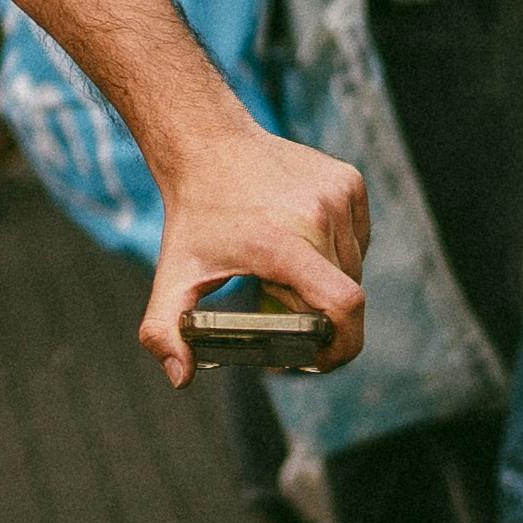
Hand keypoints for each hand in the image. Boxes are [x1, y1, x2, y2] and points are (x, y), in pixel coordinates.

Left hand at [137, 122, 369, 387]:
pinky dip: (339, 251)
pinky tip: (303, 244)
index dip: (342, 344)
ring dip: (329, 281)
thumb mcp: (173, 275)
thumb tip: (180, 378)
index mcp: (280, 244)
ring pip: (354, 264)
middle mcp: (317, 216)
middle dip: (320, 314)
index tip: (320, 360)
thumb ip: (165, 330)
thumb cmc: (193, 214)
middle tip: (281, 308)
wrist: (207, 143)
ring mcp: (338, 195)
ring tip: (286, 274)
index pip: (343, 304)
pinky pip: (358, 236)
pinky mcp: (349, 181)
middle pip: (345, 292)